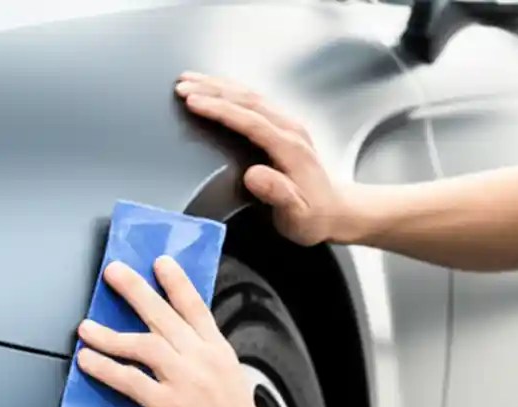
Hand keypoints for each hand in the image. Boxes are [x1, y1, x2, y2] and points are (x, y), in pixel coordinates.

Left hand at [75, 255, 290, 406]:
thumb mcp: (231, 387)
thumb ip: (206, 366)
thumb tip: (180, 354)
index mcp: (220, 354)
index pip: (196, 307)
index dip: (177, 282)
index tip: (161, 263)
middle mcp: (202, 361)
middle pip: (163, 315)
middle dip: (135, 290)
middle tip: (115, 272)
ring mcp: (184, 382)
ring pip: (142, 343)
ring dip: (109, 332)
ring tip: (87, 326)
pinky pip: (128, 379)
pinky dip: (104, 367)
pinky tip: (88, 360)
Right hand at [174, 71, 361, 245]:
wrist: (336, 211)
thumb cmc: (312, 217)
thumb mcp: (296, 214)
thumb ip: (277, 194)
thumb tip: (253, 175)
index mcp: (289, 148)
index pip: (250, 121)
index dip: (220, 109)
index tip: (193, 102)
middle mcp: (289, 129)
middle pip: (247, 101)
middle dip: (212, 90)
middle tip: (181, 85)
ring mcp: (287, 125)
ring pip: (249, 96)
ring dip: (218, 85)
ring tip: (189, 79)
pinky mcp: (283, 126)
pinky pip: (253, 101)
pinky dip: (230, 90)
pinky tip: (215, 87)